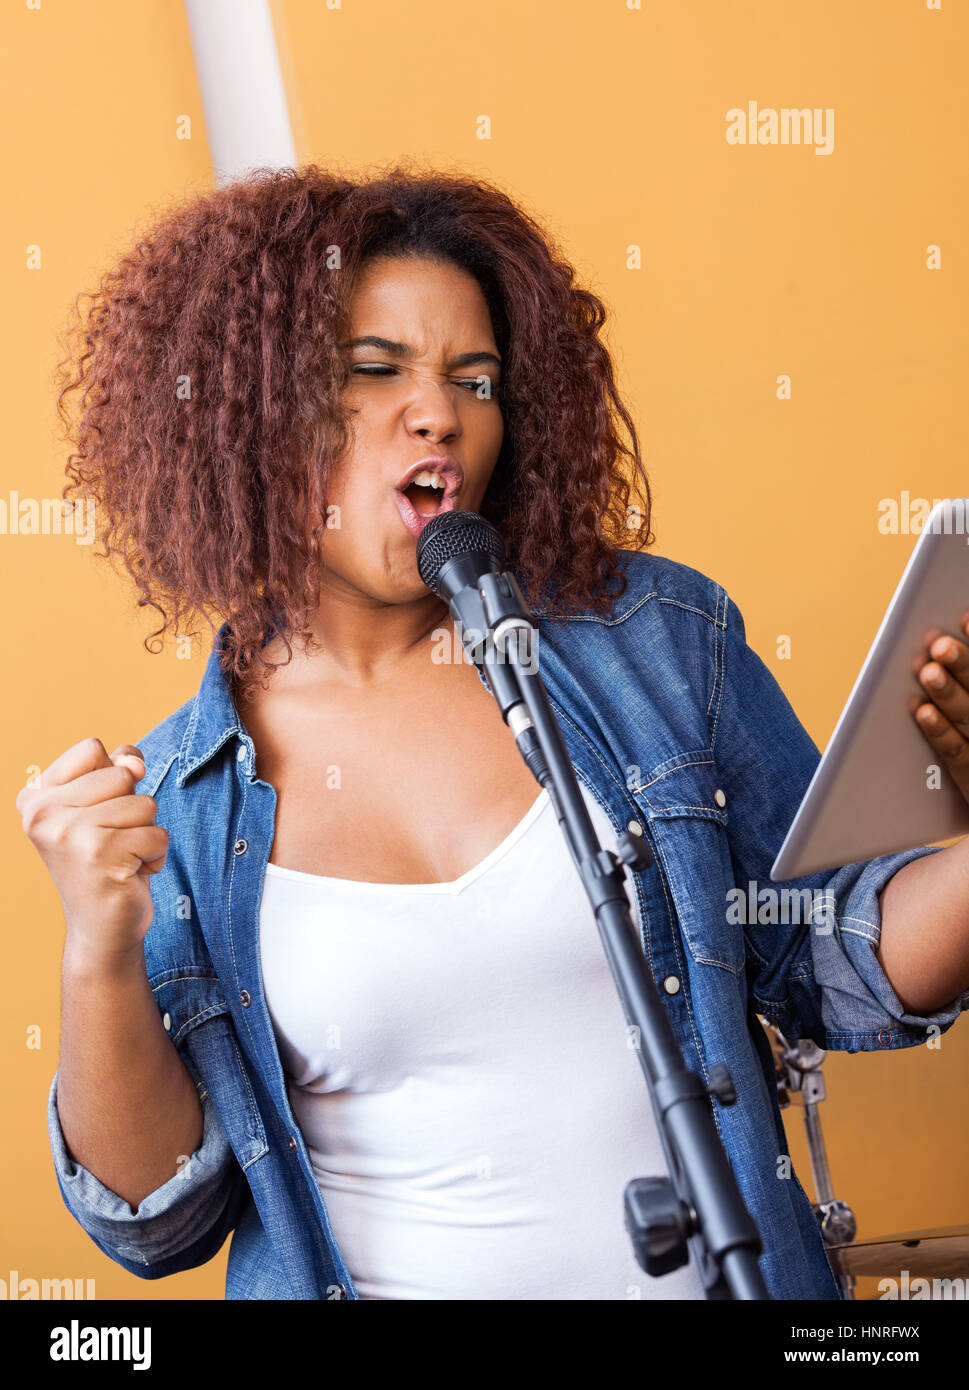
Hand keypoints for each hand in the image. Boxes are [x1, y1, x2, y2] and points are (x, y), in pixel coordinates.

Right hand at [16, 737, 167, 964]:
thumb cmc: (106, 859)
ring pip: (145, 804)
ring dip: (145, 832)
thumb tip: (133, 763)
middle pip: (122, 774)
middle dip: (132, 807)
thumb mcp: (106, 804)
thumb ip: (118, 768)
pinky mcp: (101, 855)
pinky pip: (158, 834)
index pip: (93, 749)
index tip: (98, 812)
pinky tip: (130, 874)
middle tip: (111, 841)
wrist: (101, 929)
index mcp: (34, 797)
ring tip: (121, 858)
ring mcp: (69, 834)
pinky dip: (155, 856)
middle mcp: (42, 814)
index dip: (112, 774)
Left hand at [913, 616, 968, 803]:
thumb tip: (949, 633)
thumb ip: (964, 682)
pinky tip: (921, 710)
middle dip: (965, 665)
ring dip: (949, 692)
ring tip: (928, 669)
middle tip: (940, 645)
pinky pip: (956, 752)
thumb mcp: (966, 718)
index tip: (965, 616)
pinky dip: (939, 730)